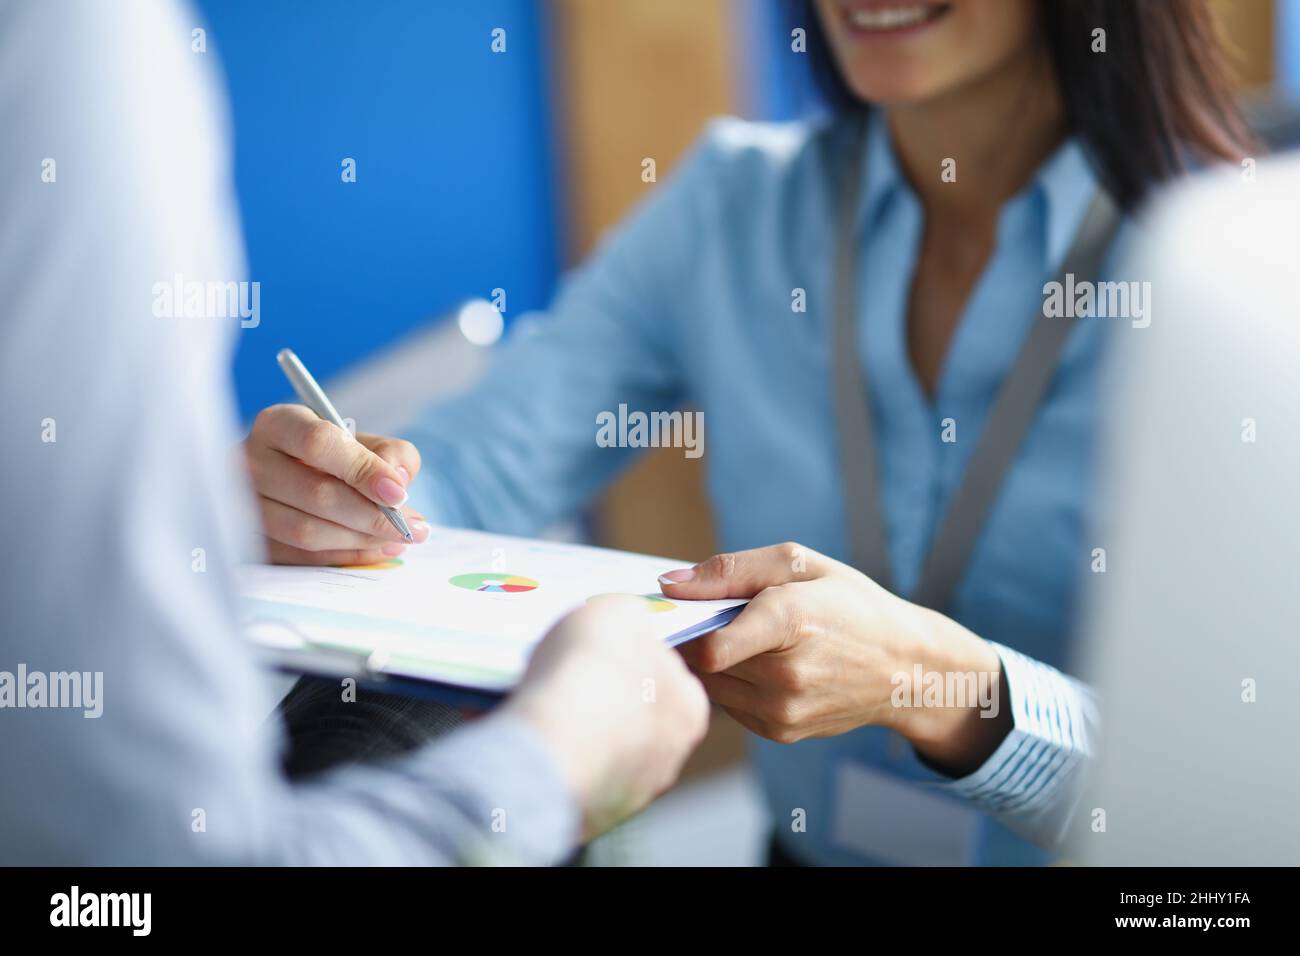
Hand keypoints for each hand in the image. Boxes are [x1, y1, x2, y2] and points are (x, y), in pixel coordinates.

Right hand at [244, 404, 431, 565]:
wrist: (295, 478)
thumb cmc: (336, 457)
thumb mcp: (365, 441)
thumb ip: (391, 452)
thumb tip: (398, 479)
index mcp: (279, 424)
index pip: (318, 443)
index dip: (363, 470)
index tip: (399, 493)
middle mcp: (250, 461)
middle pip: (315, 493)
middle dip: (371, 515)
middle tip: (411, 527)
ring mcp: (242, 504)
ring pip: (305, 531)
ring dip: (360, 540)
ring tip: (399, 539)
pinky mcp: (249, 539)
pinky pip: (299, 557)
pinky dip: (344, 557)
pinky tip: (376, 551)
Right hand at [506, 597, 709, 836]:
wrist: (548, 744)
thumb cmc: (592, 671)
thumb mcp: (619, 611)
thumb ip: (630, 617)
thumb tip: (627, 626)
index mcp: (689, 711)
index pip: (666, 675)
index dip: (629, 654)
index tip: (596, 647)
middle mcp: (667, 759)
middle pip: (628, 714)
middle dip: (596, 694)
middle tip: (562, 674)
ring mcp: (625, 793)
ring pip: (593, 746)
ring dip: (566, 724)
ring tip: (532, 699)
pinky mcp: (583, 814)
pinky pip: (562, 772)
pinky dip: (543, 753)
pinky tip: (521, 731)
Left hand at [659, 543, 1010, 776]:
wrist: (906, 668)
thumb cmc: (852, 605)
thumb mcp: (799, 564)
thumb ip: (729, 570)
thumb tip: (669, 584)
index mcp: (792, 622)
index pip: (711, 647)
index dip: (684, 627)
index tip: (678, 610)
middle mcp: (787, 676)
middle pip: (702, 660)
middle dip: (697, 636)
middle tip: (718, 616)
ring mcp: (784, 711)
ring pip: (710, 685)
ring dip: (713, 662)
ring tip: (746, 638)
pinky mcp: (781, 731)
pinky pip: (730, 704)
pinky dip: (734, 682)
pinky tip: (763, 664)